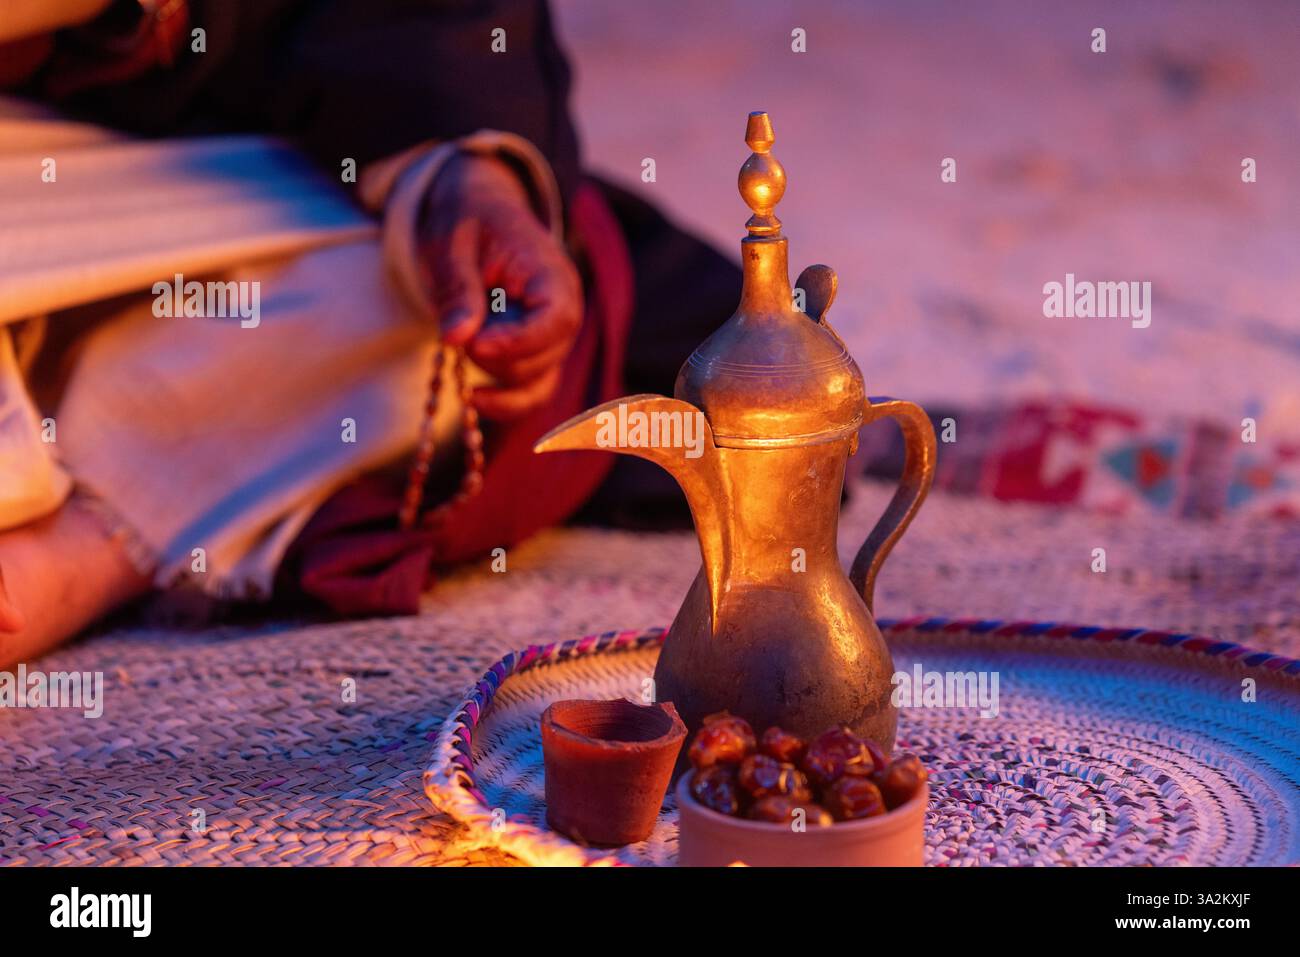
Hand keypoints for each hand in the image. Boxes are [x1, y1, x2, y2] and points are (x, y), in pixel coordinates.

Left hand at [420, 154, 582, 420]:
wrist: (475, 214)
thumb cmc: (467, 221)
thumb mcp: (451, 243)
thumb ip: (458, 288)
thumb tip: (458, 338)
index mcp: (552, 275)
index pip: (557, 320)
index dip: (520, 341)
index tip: (475, 345)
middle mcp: (564, 312)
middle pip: (545, 358)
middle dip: (497, 359)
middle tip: (456, 335)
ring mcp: (551, 339)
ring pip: (538, 383)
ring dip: (497, 383)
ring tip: (461, 357)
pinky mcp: (533, 357)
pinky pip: (529, 394)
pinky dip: (504, 403)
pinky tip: (473, 398)